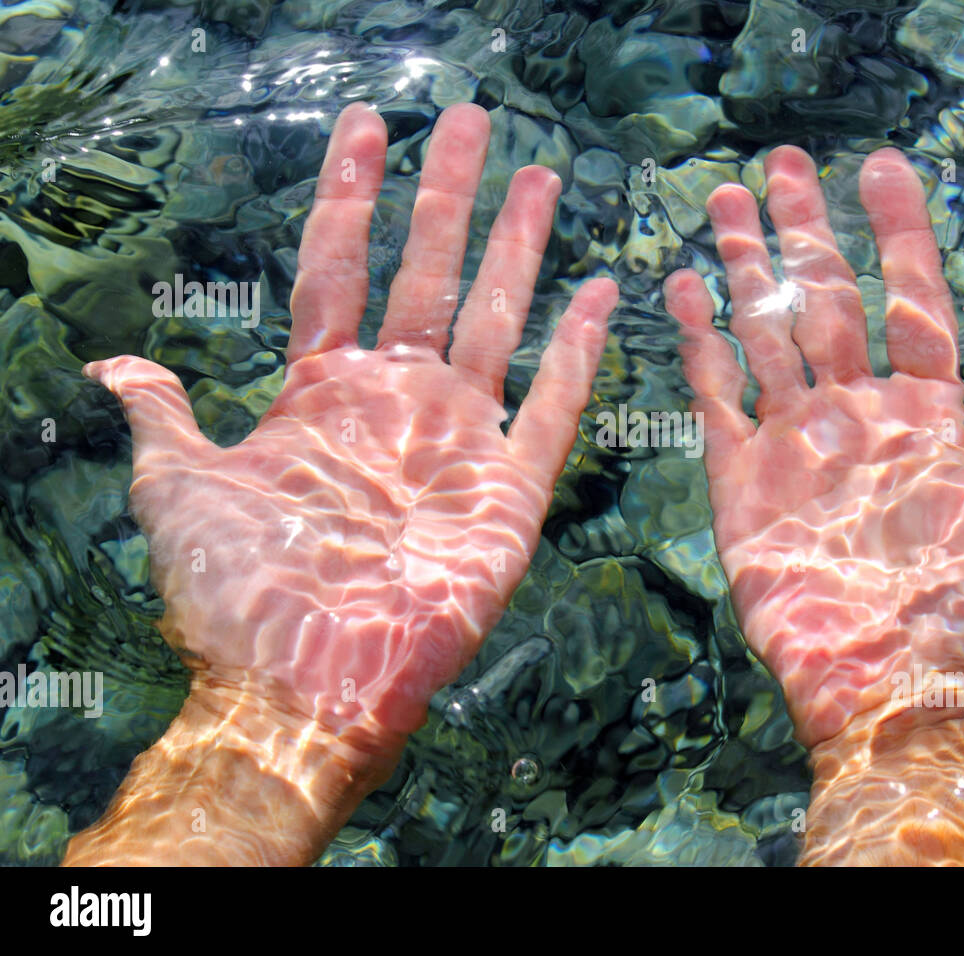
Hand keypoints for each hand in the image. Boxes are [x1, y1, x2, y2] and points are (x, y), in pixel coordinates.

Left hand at [85, 102, 616, 764]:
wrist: (304, 689)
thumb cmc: (240, 596)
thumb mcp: (180, 492)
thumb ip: (165, 418)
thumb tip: (117, 365)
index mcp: (322, 391)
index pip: (341, 266)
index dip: (354, 194)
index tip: (370, 126)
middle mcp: (396, 400)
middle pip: (430, 273)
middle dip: (451, 195)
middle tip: (474, 121)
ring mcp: (458, 440)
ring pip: (498, 320)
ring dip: (519, 248)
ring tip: (542, 178)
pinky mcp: (510, 493)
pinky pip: (553, 409)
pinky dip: (578, 352)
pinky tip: (597, 293)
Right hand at [666, 146, 963, 748]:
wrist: (890, 685)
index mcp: (926, 416)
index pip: (910, 301)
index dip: (897, 234)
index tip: (881, 167)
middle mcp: (857, 416)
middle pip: (827, 300)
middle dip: (805, 231)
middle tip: (782, 162)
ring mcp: (795, 445)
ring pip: (766, 333)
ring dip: (747, 268)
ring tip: (727, 199)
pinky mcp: (742, 481)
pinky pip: (717, 396)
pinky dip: (700, 342)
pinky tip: (684, 288)